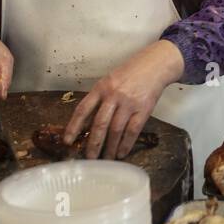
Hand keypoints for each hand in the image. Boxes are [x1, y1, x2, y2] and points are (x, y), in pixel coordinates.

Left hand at [65, 40, 184, 159]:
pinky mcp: (143, 109)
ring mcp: (129, 103)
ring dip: (110, 148)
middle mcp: (114, 95)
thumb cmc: (131, 73)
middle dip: (93, 144)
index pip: (83, 109)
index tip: (68, 141)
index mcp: (101, 87)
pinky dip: (126, 144)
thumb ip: (100, 98)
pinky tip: (121, 153)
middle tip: (90, 158)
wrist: (155, 65)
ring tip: (106, 158)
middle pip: (100, 123)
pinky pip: (133, 131)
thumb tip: (88, 123)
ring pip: (116, 130)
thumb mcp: (110, 80)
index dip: (74, 126)